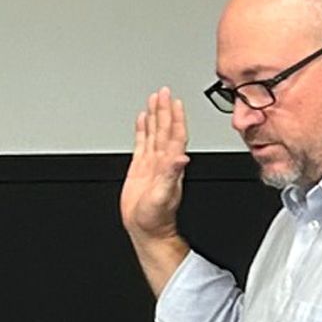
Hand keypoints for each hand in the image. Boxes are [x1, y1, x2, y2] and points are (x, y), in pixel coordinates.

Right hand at [120, 87, 189, 238]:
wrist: (146, 229)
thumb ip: (171, 176)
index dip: (176, 117)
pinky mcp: (140, 168)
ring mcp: (152, 163)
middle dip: (164, 109)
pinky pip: (142, 144)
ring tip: (154, 99)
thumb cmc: (157, 218)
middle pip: (165, 129)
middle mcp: (163, 161)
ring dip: (155, 116)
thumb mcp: (164, 196)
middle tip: (163, 92)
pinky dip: (142, 130)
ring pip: (154, 133)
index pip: (175, 135)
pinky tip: (142, 120)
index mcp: (170, 164)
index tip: (175, 101)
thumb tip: (181, 157)